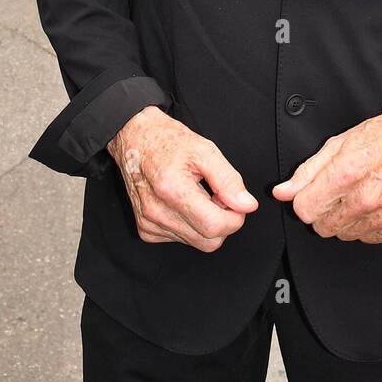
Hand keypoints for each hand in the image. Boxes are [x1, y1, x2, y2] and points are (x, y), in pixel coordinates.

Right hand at [107, 105, 258, 251]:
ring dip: (205, 222)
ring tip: (198, 195)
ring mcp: (149, 223)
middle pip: (209, 241)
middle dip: (222, 221)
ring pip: (197, 242)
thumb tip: (247, 205)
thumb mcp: (205, 150)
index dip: (234, 217)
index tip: (235, 200)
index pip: (215, 226)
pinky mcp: (145, 230)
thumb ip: (228, 180)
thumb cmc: (168, 141)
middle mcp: (156, 212)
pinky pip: (181, 239)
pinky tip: (184, 203)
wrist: (134, 139)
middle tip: (217, 195)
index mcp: (172, 189)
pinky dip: (190, 224)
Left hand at [272, 113, 381, 243]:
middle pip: (321, 227)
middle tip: (338, 192)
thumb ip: (306, 172)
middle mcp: (365, 199)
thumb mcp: (337, 145)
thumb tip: (281, 193)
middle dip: (323, 211)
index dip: (305, 200)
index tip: (314, 192)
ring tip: (358, 195)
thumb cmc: (378, 139)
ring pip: (343, 235)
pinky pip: (366, 238)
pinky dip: (366, 225)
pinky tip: (374, 204)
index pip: (304, 210)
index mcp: (345, 174)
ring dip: (345, 220)